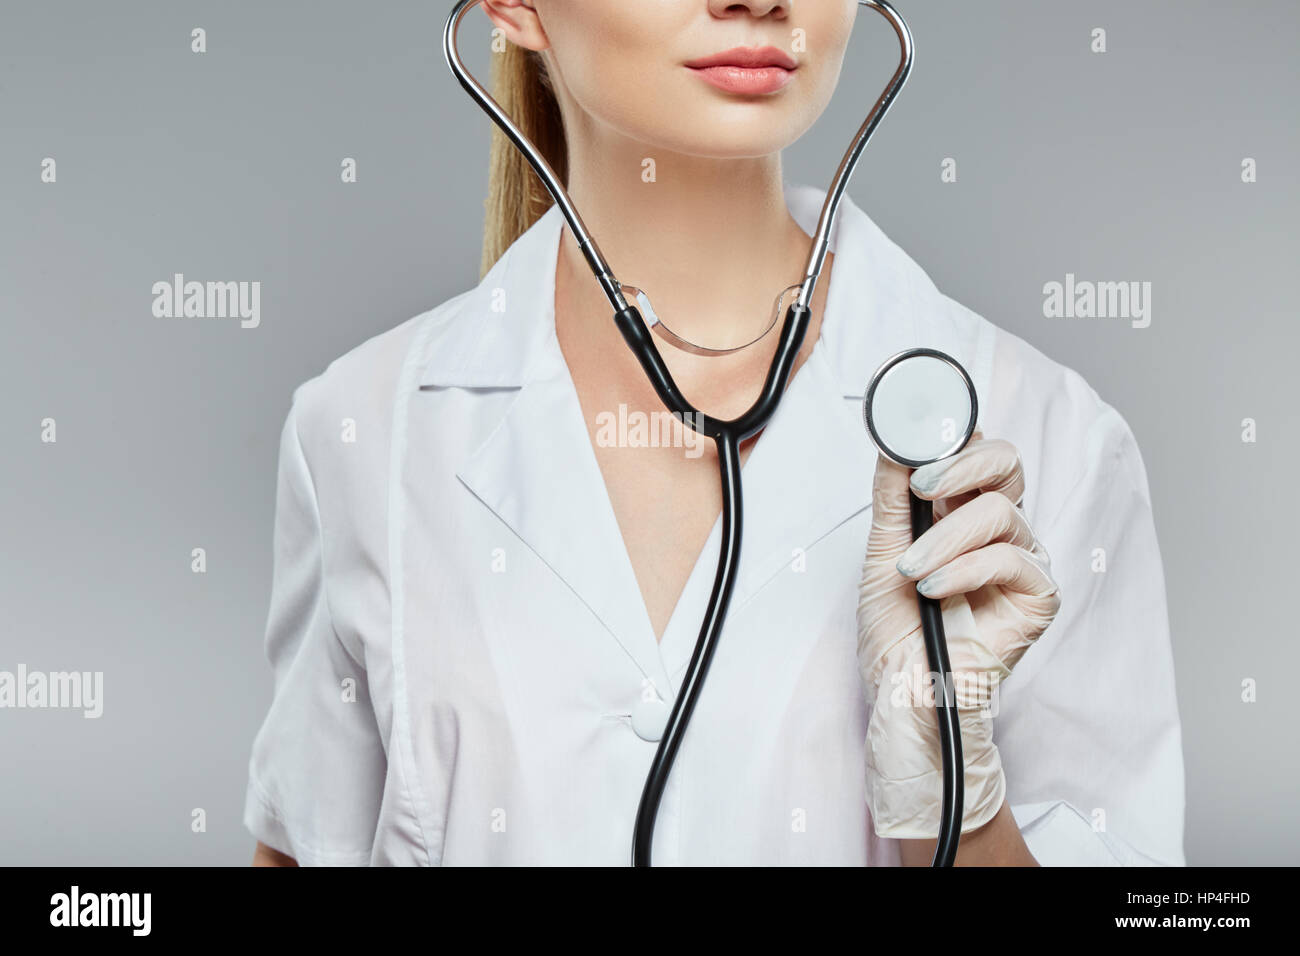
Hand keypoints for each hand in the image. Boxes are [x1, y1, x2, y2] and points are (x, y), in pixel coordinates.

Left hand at [856, 433, 1060, 837]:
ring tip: (910, 569)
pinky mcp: (1038, 597)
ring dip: (946, 538)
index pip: (978, 451)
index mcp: (963, 510)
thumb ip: (893, 497)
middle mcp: (999, 529)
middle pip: (1007, 464)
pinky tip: (934, 589)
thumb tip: (894, 444)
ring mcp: (1022, 561)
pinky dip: (966, 569)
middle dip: (961, 466)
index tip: (917, 440)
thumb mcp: (881, 549)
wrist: (903, 688)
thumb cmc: (895, 626)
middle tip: (922, 485)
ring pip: (1001, 513)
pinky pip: (1013, 560)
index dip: (954, 438)